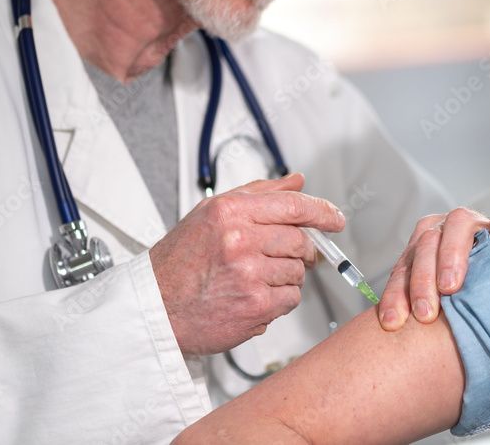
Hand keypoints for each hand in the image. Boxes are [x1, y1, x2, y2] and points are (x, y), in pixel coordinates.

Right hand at [150, 173, 344, 354]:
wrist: (154, 306)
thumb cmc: (180, 261)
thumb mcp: (212, 213)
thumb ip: (260, 193)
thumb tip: (297, 181)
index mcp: (231, 211)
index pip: (293, 205)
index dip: (322, 211)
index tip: (334, 218)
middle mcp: (240, 239)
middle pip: (300, 240)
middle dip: (303, 250)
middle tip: (290, 256)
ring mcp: (249, 274)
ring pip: (298, 272)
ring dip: (286, 277)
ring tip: (257, 278)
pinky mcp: (255, 306)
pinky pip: (290, 299)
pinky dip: (279, 300)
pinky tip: (254, 296)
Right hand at [377, 196, 489, 330]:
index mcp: (466, 220)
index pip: (457, 228)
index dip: (451, 256)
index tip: (451, 287)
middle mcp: (438, 228)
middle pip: (426, 247)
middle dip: (424, 281)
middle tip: (427, 312)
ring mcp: (419, 245)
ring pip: (406, 263)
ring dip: (400, 293)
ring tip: (399, 321)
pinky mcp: (407, 264)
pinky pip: (395, 279)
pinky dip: (391, 299)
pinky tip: (390, 321)